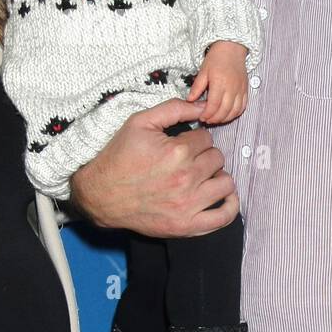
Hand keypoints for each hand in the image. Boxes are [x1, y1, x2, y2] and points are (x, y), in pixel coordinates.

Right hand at [69, 97, 237, 235]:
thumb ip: (174, 108)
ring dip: (217, 176)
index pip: (206, 138)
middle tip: (187, 159)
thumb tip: (204, 106)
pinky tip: (225, 197)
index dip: (194, 138)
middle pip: (217, 158)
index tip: (181, 144)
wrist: (100, 195)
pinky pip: (223, 217)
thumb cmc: (118, 157)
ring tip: (202, 176)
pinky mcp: (187, 226)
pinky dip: (230, 206)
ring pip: (225, 183)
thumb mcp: (140, 122)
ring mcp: (188, 205)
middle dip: (204, 155)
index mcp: (177, 152)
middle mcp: (186, 178)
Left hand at [186, 41, 248, 123]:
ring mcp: (240, 89)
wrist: (232, 48)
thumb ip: (197, 87)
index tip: (202, 117)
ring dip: (226, 118)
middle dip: (215, 119)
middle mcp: (232, 88)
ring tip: (216, 119)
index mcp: (219, 83)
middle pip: (225, 111)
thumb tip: (189, 100)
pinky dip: (236, 113)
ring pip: (235, 111)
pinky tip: (228, 114)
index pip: (214, 105)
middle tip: (207, 120)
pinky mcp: (246, 89)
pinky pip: (243, 106)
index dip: (207, 114)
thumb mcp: (203, 71)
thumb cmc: (216, 58)